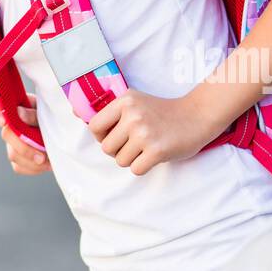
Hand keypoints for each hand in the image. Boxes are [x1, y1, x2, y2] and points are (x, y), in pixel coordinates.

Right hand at [0, 90, 51, 175]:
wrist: (67, 135)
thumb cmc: (57, 118)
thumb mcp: (49, 111)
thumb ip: (34, 113)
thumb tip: (19, 113)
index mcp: (17, 106)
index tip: (4, 121)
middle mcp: (11, 124)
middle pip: (6, 134)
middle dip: (24, 147)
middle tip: (41, 156)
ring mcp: (12, 142)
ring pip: (12, 154)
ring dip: (31, 160)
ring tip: (48, 159)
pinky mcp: (17, 158)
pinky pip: (18, 167)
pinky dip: (33, 168)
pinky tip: (45, 164)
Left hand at [87, 88, 211, 175]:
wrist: (198, 115)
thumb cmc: (163, 112)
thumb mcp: (136, 101)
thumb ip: (111, 110)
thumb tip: (74, 112)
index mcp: (125, 101)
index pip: (94, 126)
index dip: (102, 136)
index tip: (115, 136)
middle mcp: (133, 115)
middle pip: (106, 148)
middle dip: (118, 150)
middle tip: (135, 144)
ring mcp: (145, 133)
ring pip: (120, 160)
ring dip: (132, 159)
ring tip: (147, 147)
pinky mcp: (157, 151)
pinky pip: (135, 169)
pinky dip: (143, 166)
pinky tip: (154, 154)